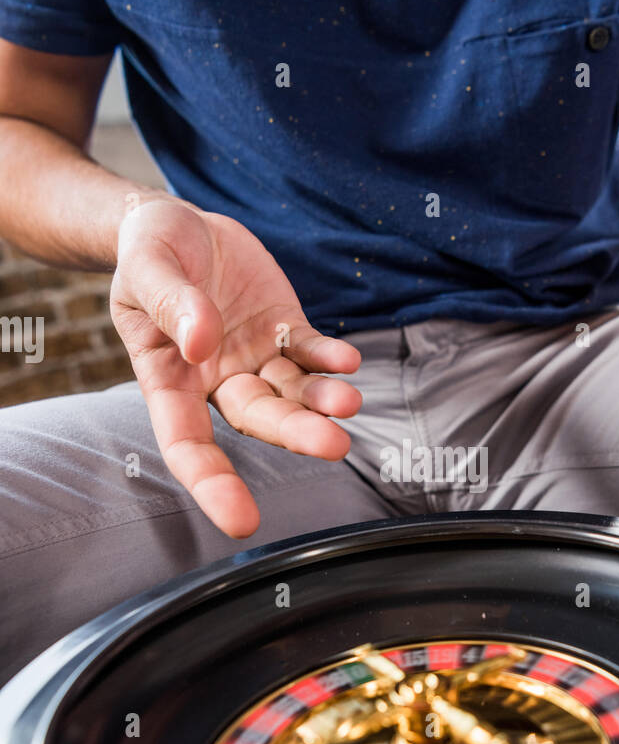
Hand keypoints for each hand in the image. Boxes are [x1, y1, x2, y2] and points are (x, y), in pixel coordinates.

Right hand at [111, 197, 361, 537]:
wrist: (175, 222)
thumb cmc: (148, 251)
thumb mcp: (146, 265)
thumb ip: (170, 303)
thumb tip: (202, 343)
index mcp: (169, 379)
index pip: (186, 445)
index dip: (212, 485)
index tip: (242, 522)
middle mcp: (216, 379)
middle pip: (256, 419)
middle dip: (294, 434)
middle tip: (332, 444)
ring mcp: (255, 357)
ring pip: (292, 393)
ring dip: (321, 401)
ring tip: (348, 401)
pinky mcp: (285, 329)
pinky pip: (311, 353)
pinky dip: (330, 359)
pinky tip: (348, 361)